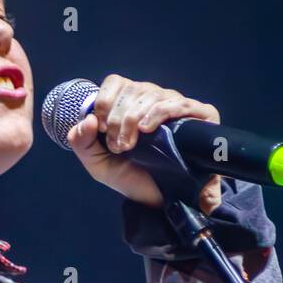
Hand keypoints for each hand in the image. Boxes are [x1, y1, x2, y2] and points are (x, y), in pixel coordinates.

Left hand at [66, 74, 222, 212]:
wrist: (159, 200)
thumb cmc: (131, 176)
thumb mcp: (98, 163)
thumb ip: (82, 142)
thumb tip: (87, 119)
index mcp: (130, 103)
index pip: (115, 82)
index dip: (105, 101)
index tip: (102, 127)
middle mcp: (153, 99)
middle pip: (132, 89)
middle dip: (118, 118)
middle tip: (117, 145)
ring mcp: (176, 105)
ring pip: (151, 95)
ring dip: (133, 119)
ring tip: (129, 145)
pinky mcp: (199, 115)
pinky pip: (178, 103)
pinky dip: (159, 113)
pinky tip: (148, 129)